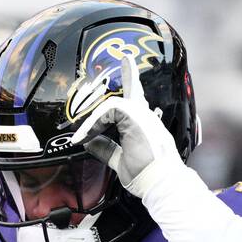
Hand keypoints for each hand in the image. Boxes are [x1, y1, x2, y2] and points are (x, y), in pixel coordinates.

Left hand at [69, 57, 183, 199]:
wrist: (161, 182)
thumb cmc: (147, 177)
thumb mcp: (122, 162)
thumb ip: (107, 150)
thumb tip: (90, 143)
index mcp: (146, 127)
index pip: (138, 107)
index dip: (125, 99)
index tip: (110, 105)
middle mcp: (147, 118)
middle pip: (136, 92)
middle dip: (130, 75)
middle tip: (127, 59)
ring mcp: (143, 116)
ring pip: (114, 104)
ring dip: (94, 120)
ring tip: (80, 135)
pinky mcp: (135, 117)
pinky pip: (109, 110)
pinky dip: (94, 123)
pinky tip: (86, 135)